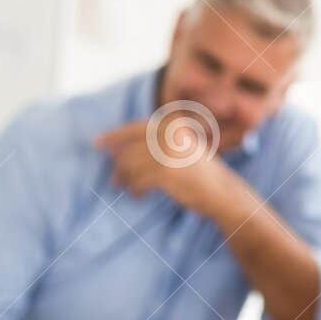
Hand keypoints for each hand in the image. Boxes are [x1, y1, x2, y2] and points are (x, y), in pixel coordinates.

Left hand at [94, 119, 235, 214]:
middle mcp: (170, 134)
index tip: (97, 143)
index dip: (114, 136)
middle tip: (113, 179)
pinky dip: (135, 190)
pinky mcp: (166, 173)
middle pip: (131, 149)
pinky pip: (138, 181)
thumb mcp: (181, 147)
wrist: (223, 192)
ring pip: (131, 166)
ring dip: (124, 179)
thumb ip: (157, 142)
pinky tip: (137, 195)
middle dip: (119, 165)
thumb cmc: (201, 173)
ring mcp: (168, 153)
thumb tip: (116, 149)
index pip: (136, 128)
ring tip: (126, 188)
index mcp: (174, 124)